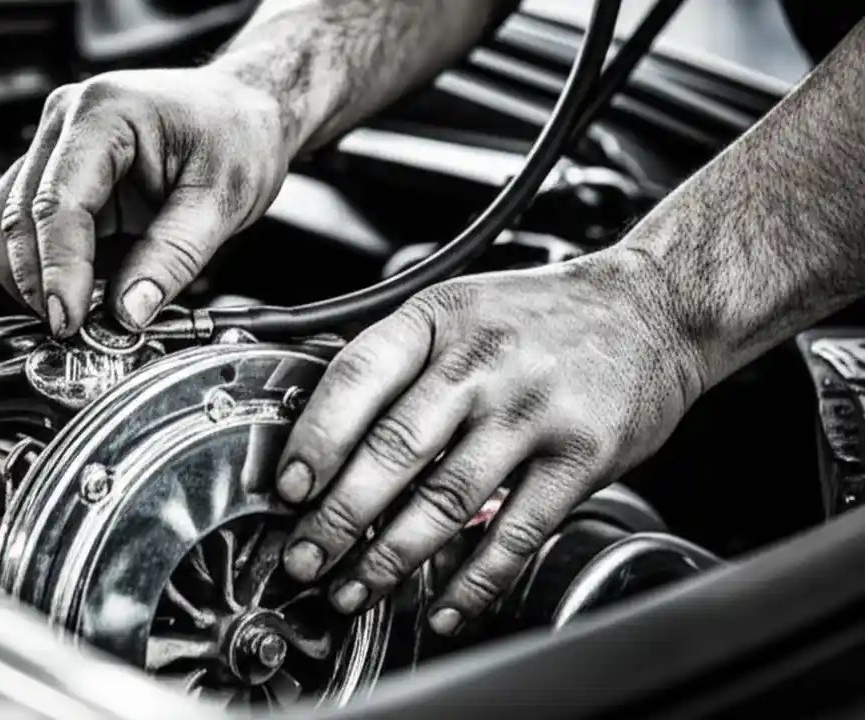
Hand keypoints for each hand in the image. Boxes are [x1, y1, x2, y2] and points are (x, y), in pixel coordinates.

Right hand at [0, 67, 289, 335]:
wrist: (241, 113)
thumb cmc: (237, 136)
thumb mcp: (223, 198)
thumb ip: (174, 256)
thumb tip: (130, 311)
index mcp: (104, 113)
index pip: (58, 203)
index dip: (59, 270)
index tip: (69, 319)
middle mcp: (67, 122)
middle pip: (19, 215)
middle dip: (38, 282)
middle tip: (72, 330)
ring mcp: (56, 146)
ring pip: (6, 222)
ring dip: (29, 276)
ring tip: (72, 315)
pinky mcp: (59, 174)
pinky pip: (25, 225)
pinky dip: (39, 265)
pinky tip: (72, 291)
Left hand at [274, 247, 706, 634]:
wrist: (652, 308)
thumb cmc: (541, 315)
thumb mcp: (458, 307)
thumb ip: (395, 358)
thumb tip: (316, 428)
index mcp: (439, 320)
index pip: (358, 376)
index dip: (316, 438)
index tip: (289, 489)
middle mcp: (483, 362)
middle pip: (394, 448)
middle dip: (338, 517)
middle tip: (304, 559)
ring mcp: (533, 411)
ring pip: (446, 499)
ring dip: (391, 557)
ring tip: (355, 589)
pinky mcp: (580, 457)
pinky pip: (515, 531)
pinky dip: (475, 580)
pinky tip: (444, 605)